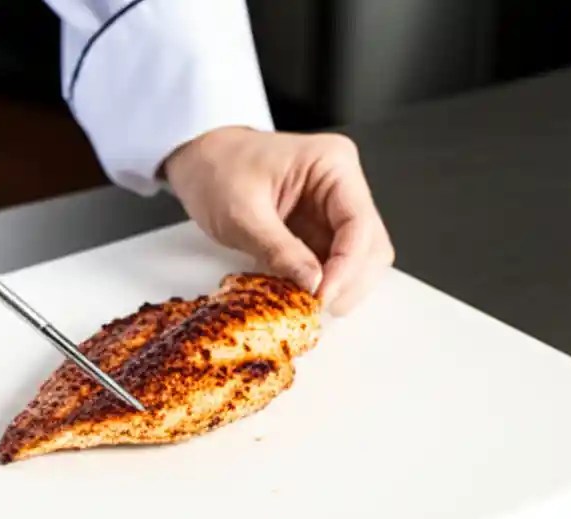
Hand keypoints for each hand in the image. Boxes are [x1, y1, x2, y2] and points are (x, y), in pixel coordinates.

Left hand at [163, 127, 393, 314]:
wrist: (200, 159)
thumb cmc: (217, 169)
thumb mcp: (241, 213)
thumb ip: (279, 250)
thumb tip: (312, 287)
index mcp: (333, 164)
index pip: (358, 224)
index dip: (346, 267)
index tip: (321, 296)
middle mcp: (343, 185)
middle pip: (370, 246)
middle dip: (348, 281)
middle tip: (315, 308)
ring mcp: (333, 208)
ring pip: (357, 260)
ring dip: (337, 286)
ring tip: (305, 304)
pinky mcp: (319, 228)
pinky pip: (332, 263)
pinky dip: (320, 283)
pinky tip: (299, 295)